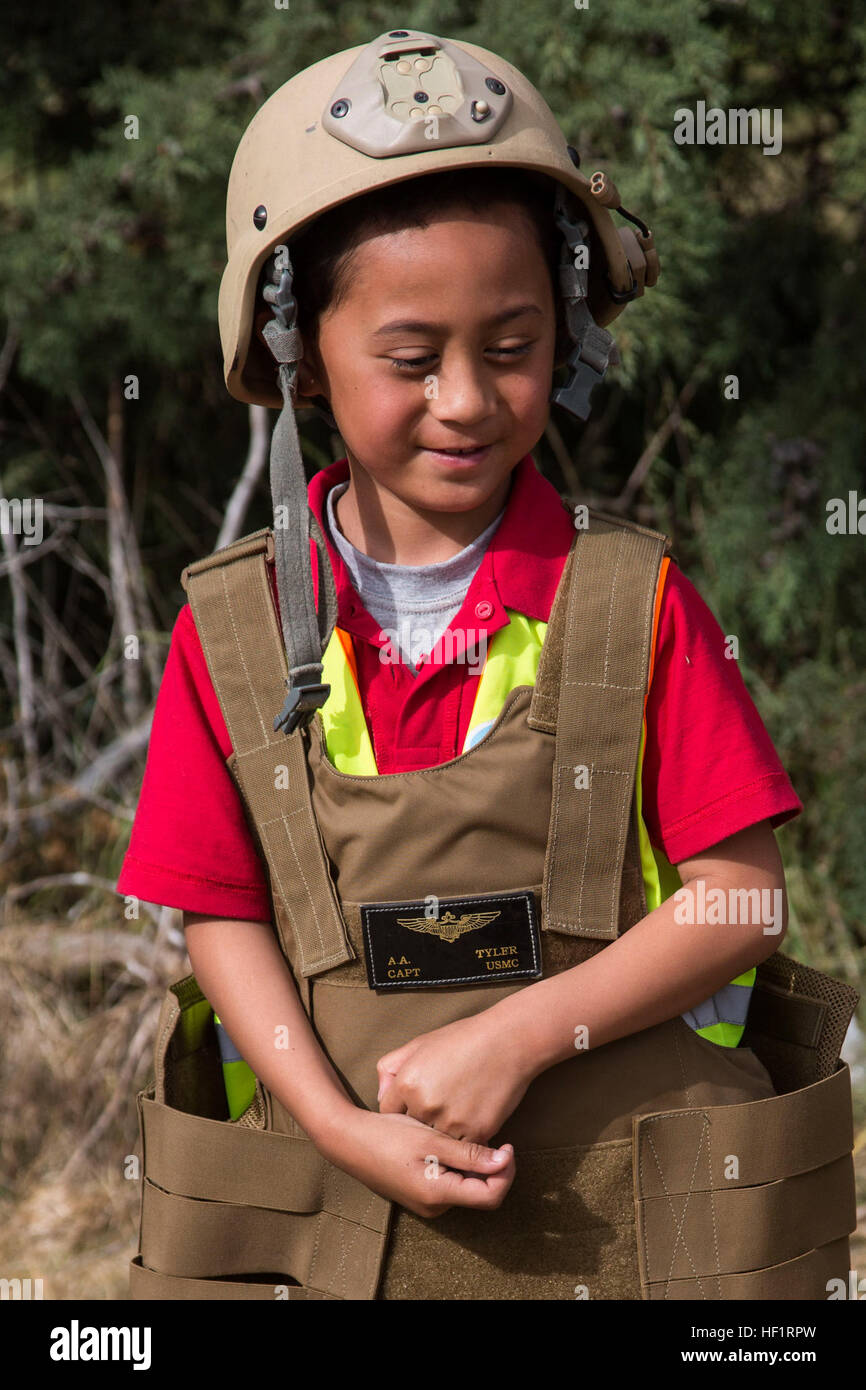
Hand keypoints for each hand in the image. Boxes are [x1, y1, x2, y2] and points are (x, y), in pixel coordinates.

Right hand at [318, 1108, 515, 1218]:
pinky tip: (453, 1143)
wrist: (348, 1140)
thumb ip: (468, 1154)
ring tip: (471, 1137)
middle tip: (493, 1136)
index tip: (507, 1145)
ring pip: (466, 1188)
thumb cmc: (388, 1135)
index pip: (491, 1196)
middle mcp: (434, 1206)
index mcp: (438, 1194)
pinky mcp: (420, 1194)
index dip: (506, 1172)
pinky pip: (451, 1185)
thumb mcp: (431, 1140)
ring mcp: (426, 1203)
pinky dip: (460, 1167)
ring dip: (476, 1167)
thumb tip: (504, 1161)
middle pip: (481, 1193)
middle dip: (493, 1168)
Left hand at [376, 1009, 534, 1143]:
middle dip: (420, 1125)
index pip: (389, 1112)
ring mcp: (450, 1122)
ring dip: (443, 1135)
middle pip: (412, 1131)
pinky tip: (471, 1120)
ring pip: (437, 1142)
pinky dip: (465, 1140)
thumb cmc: (463, 1039)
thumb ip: (391, 1068)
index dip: (402, 1109)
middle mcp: (425, 1105)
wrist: (508, 1042)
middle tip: (436, 1112)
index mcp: (407, 1083)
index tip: (414, 1106)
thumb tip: (382, 1096)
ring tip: (455, 1116)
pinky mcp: (476, 1132)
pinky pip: (462, 1148)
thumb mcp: (419, 1043)